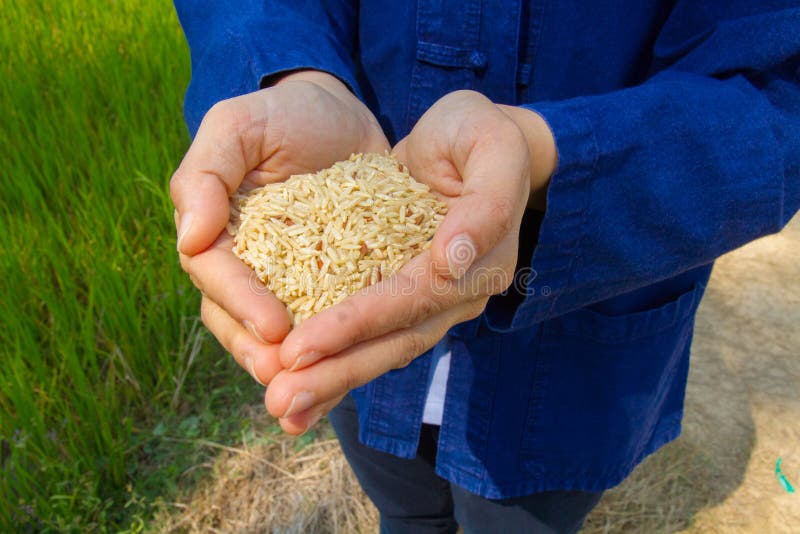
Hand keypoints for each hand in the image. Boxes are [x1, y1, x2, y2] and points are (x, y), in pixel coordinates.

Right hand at [171, 71, 389, 385]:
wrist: (343, 115)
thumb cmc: (286, 115)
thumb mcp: (239, 126)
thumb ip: (206, 174)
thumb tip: (187, 237)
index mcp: (219, 233)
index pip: (217, 276)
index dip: (241, 304)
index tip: (273, 329)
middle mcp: (249, 266)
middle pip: (240, 321)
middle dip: (261, 355)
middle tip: (288, 382)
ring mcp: (290, 280)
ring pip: (281, 336)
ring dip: (295, 372)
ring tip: (312, 404)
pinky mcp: (333, 284)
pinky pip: (328, 325)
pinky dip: (335, 355)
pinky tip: (350, 384)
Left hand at [263, 90, 556, 433]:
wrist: (475, 146)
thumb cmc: (481, 135)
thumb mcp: (492, 147)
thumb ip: (486, 202)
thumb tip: (451, 261)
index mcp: (479, 261)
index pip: (411, 299)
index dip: (356, 324)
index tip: (299, 347)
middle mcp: (456, 293)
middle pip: (393, 341)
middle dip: (335, 372)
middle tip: (279, 402)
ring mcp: (433, 301)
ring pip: (382, 348)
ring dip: (331, 380)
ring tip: (280, 409)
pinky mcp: (407, 296)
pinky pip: (373, 336)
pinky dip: (339, 363)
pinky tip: (301, 389)